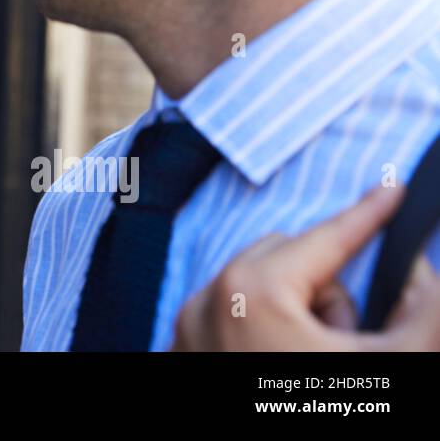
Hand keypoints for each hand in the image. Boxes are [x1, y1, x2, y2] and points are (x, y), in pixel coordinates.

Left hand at [172, 184, 439, 349]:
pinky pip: (230, 312)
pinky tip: (281, 368)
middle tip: (346, 343)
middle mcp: (211, 296)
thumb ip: (423, 308)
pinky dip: (261, 330)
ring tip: (312, 365)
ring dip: (298, 313)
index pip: (329, 237)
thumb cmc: (336, 409)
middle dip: (331, 291)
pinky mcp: (180, 349)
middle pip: (293, 258)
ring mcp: (188, 324)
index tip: (392, 186)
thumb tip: (418, 271)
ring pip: (261, 284)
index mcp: (258, 292)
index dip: (372, 212)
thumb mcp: (399, 363)